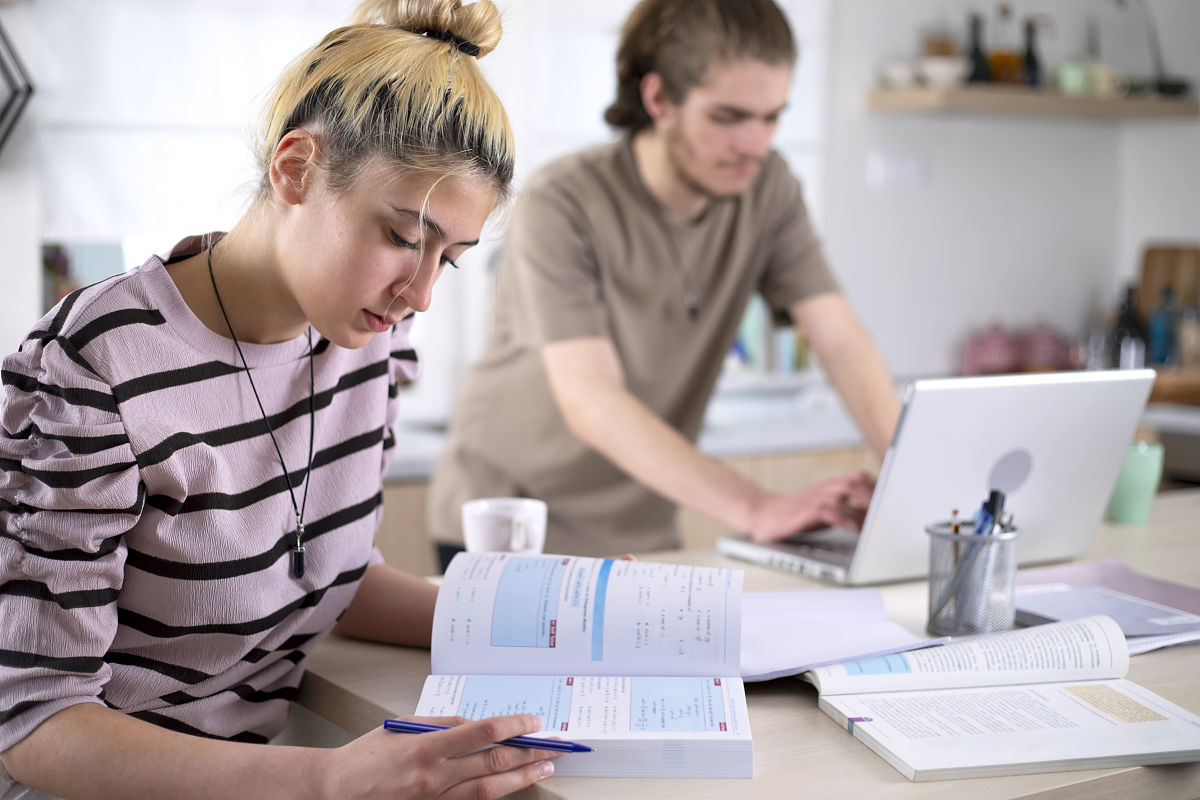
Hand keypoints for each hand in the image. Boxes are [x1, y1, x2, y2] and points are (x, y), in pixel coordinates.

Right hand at [319, 714, 559, 799]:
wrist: (337, 790)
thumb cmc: (368, 754)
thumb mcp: (406, 727)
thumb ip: (444, 725)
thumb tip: (479, 724)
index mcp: (426, 748)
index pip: (481, 733)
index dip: (513, 726)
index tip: (533, 721)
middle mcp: (433, 777)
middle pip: (493, 763)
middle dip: (528, 752)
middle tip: (555, 746)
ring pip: (489, 790)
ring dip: (522, 777)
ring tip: (545, 768)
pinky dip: (494, 794)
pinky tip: (512, 786)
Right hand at [746, 471, 874, 542]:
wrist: (764, 515)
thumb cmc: (797, 515)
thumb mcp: (827, 511)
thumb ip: (849, 511)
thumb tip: (874, 517)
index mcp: (832, 487)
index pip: (860, 478)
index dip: (878, 487)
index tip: (892, 500)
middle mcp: (825, 489)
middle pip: (855, 480)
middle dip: (873, 494)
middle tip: (885, 512)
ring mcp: (814, 498)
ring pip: (843, 491)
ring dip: (861, 506)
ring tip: (872, 522)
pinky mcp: (803, 511)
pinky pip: (826, 510)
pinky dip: (841, 517)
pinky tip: (850, 527)